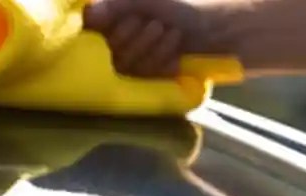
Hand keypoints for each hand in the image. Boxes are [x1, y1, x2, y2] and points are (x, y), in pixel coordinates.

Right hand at [83, 0, 206, 77]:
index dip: (113, 30)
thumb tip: (89, 13)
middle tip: (159, 26)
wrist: (216, 27)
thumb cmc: (181, 6)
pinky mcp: (146, 73)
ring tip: (174, 36)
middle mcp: (114, 35)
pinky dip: (162, 65)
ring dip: (154, 52)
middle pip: (111, 50)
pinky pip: (144, 78)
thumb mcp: (147, 0)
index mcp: (112, 15)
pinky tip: (176, 57)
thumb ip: (117, 4)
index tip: (134, 20)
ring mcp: (130, 56)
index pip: (90, 28)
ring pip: (128, 66)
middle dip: (139, 40)